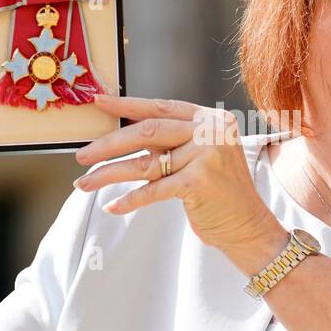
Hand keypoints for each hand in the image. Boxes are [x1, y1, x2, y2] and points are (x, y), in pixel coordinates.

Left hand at [73, 94, 285, 260]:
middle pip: (147, 131)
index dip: (126, 105)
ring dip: (109, 174)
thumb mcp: (200, 157)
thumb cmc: (219, 194)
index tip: (98, 102)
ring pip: (145, 162)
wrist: (249, 227)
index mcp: (210, 119)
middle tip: (81, 155)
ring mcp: (207, 155)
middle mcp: (211, 131)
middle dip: (109, 143)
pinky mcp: (199, 182)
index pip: (161, 107)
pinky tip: (112, 206)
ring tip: (85, 183)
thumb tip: (121, 135)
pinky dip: (129, 200)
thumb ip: (172, 142)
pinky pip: (152, 189)